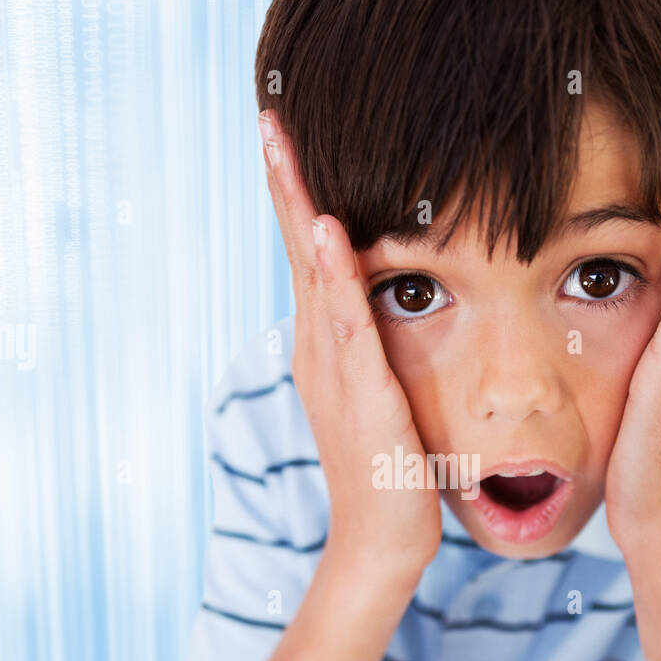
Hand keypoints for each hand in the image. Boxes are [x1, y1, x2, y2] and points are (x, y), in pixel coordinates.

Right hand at [259, 110, 441, 585]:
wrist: (381, 545)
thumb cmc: (390, 474)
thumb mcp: (380, 395)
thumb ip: (374, 348)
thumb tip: (384, 307)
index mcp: (325, 347)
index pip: (309, 256)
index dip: (297, 195)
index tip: (289, 138)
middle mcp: (317, 351)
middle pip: (296, 250)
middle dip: (285, 181)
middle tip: (271, 115)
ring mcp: (332, 374)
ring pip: (311, 275)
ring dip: (298, 207)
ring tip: (283, 145)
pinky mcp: (360, 398)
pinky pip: (347, 327)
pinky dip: (336, 278)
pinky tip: (330, 231)